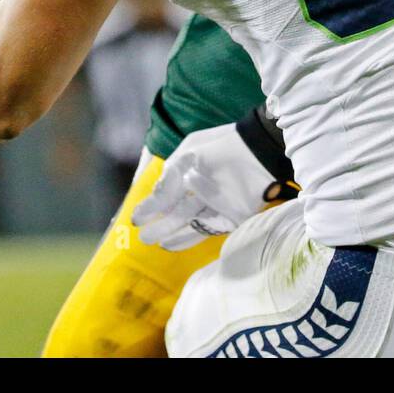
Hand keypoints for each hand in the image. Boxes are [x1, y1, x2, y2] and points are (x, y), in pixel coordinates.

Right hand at [132, 123, 286, 250]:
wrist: (257, 153)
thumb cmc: (221, 148)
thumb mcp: (187, 157)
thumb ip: (168, 180)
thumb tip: (153, 200)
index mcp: (191, 169)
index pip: (168, 190)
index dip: (152, 205)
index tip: (136, 219)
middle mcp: (202, 188)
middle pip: (176, 209)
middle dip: (159, 222)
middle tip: (141, 236)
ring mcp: (216, 203)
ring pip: (188, 220)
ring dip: (170, 231)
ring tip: (151, 241)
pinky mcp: (230, 216)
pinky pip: (206, 229)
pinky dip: (188, 237)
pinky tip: (170, 244)